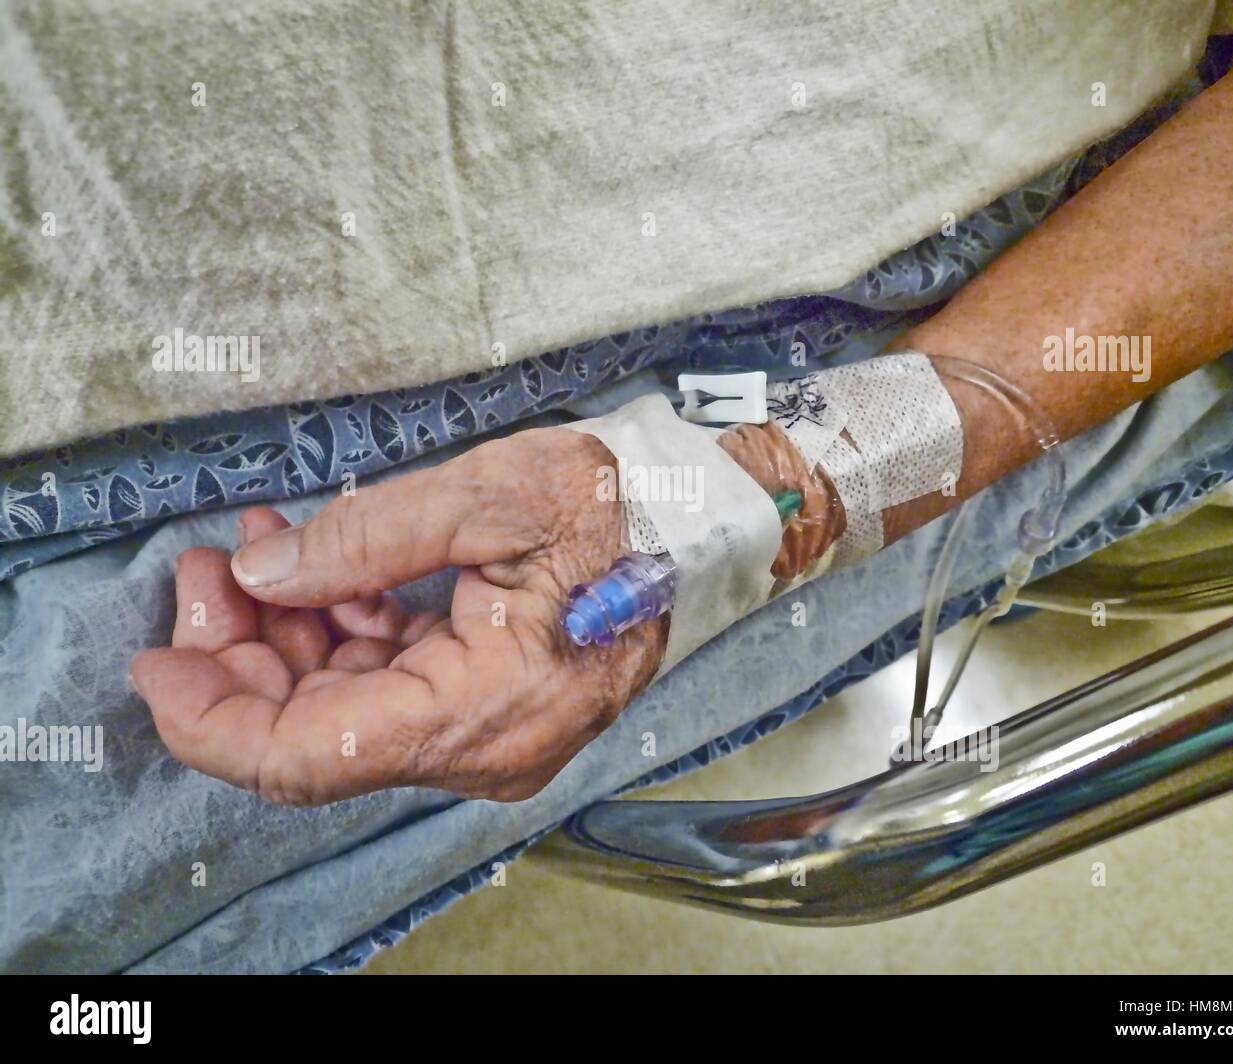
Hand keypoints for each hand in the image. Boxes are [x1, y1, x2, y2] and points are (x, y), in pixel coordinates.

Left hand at [129, 428, 666, 804]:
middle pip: (316, 736)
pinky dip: (341, 632)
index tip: (155, 660)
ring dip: (288, 636)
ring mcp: (485, 732)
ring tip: (255, 552)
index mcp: (481, 709)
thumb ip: (363, 536)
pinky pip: (388, 687)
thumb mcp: (487, 495)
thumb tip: (262, 573)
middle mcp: (481, 747)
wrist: (700, 529)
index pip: (307, 757)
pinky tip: (316, 572)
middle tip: (206, 570)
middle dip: (242, 656)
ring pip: (347, 710)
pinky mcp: (487, 704)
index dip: (212, 718)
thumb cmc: (620, 511)